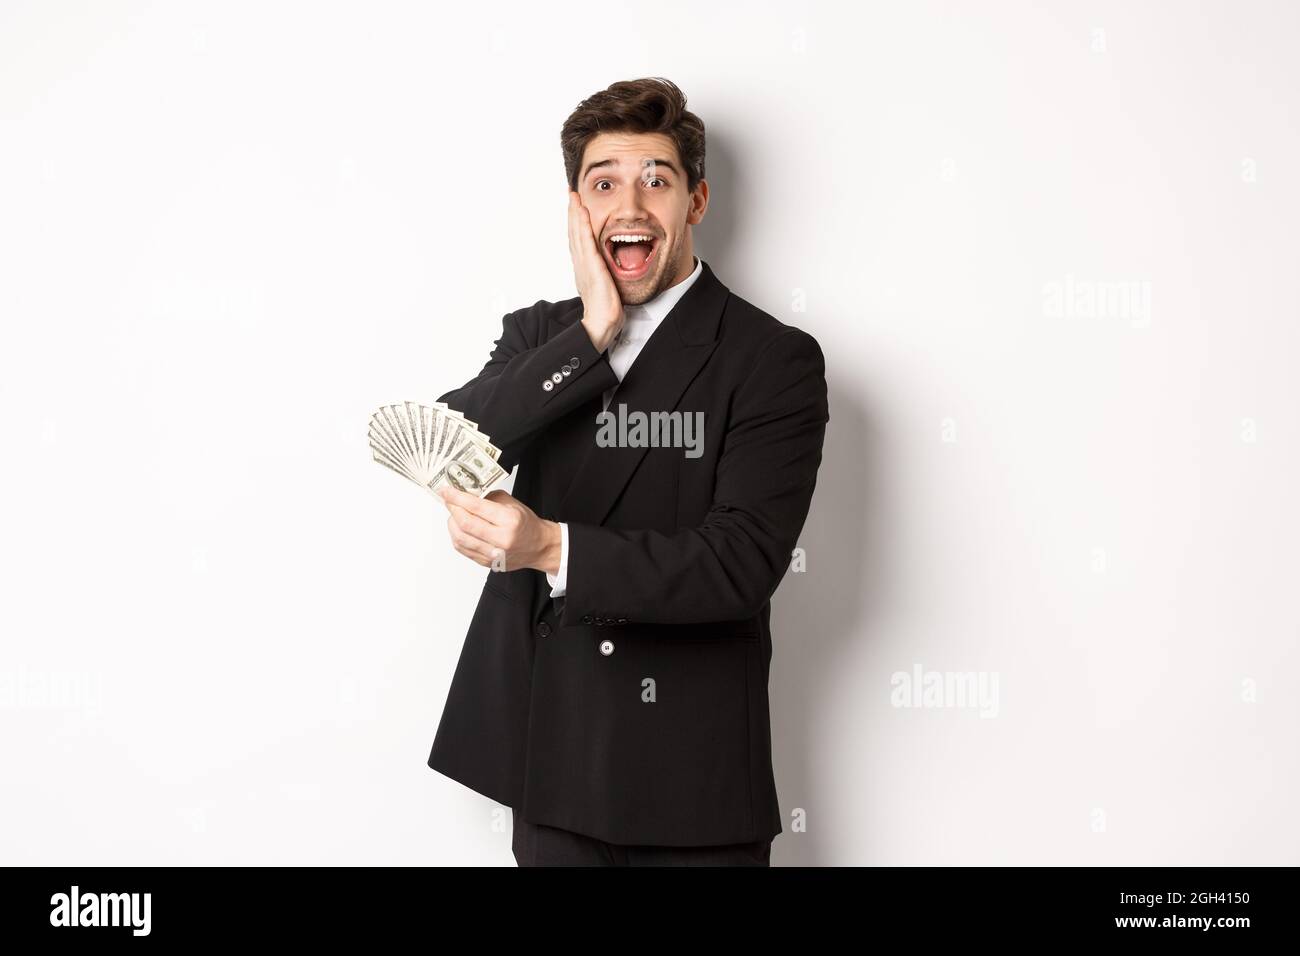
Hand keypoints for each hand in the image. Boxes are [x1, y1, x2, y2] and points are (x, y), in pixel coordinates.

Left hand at [437, 486, 561, 574]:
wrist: (538, 546)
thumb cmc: (525, 524)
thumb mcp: (511, 503)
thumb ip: (488, 497)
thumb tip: (465, 493)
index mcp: (509, 520)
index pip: (476, 506)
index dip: (457, 497)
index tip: (446, 491)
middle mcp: (502, 539)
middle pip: (465, 523)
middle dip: (452, 508)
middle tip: (448, 500)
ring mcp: (493, 554)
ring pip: (460, 538)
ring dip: (452, 523)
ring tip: (454, 514)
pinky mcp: (487, 563)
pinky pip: (463, 549)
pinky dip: (456, 536)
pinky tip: (458, 528)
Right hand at [567, 190, 624, 351]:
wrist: (602, 324)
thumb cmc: (606, 310)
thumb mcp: (605, 287)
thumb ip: (605, 275)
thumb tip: (609, 270)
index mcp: (584, 268)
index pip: (579, 240)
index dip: (576, 223)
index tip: (576, 206)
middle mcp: (581, 264)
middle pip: (574, 233)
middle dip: (573, 212)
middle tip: (571, 193)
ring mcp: (584, 265)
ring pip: (577, 233)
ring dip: (575, 213)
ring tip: (574, 196)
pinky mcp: (591, 267)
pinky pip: (587, 241)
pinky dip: (583, 225)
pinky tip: (583, 211)